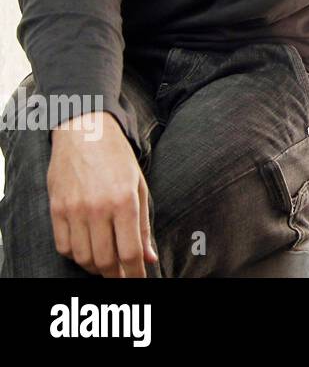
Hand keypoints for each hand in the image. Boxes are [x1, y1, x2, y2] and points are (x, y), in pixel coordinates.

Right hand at [47, 112, 156, 277]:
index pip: (129, 252)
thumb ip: (143, 225)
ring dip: (96, 268)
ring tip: (106, 266)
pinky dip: (75, 255)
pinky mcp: (56, 209)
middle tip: (122, 278)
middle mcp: (98, 209)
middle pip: (105, 260)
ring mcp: (74, 210)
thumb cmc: (117, 158)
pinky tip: (86, 250)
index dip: (135, 274)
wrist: (84, 132)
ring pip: (83, 257)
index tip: (139, 281)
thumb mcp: (139, 187)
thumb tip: (148, 257)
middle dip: (116, 276)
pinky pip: (63, 246)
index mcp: (124, 202)